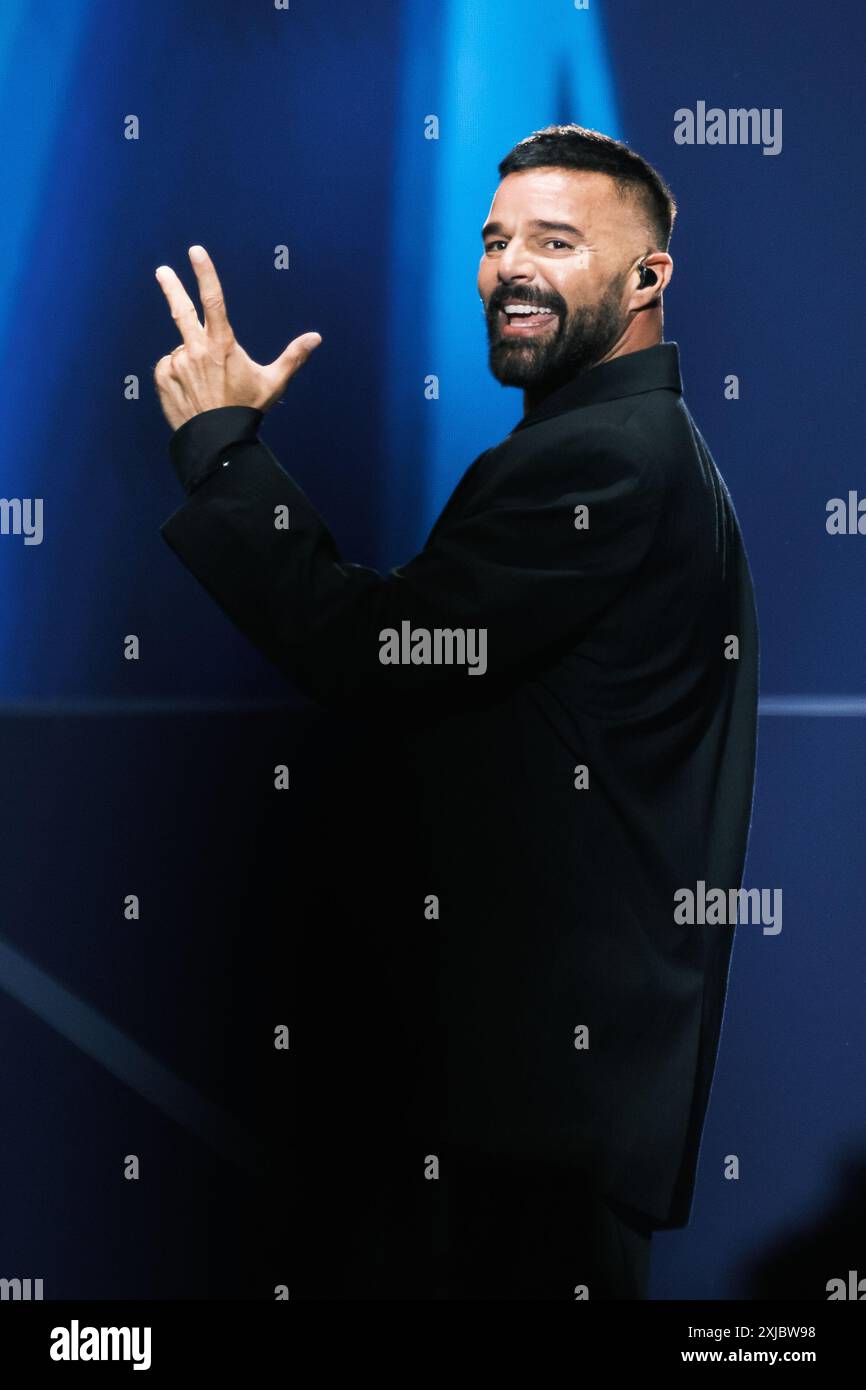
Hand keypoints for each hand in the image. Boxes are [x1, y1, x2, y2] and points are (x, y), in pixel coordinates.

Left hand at [153, 245, 321, 430]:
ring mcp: (177, 364)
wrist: (217, 441)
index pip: (213, 300)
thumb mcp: (274, 383)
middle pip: (181, 310)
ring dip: (191, 361)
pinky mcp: (163, 379)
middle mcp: (196, 350)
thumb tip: (316, 338)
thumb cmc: (246, 411)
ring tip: (205, 386)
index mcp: (222, 344)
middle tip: (162, 271)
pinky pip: (168, 368)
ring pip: (181, 351)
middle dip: (171, 287)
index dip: (205, 273)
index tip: (195, 252)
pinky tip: (190, 392)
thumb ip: (293, 357)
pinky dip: (177, 374)